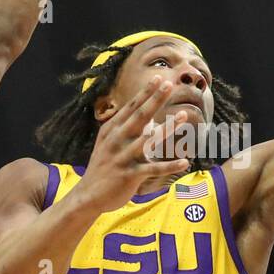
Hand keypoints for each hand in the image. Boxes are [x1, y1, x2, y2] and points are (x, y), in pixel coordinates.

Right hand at [76, 75, 191, 211]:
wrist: (88, 195)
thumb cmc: (103, 167)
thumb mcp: (110, 144)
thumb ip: (128, 130)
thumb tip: (151, 121)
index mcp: (112, 130)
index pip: (131, 107)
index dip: (145, 93)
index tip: (158, 78)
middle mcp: (117, 140)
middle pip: (140, 116)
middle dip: (155, 99)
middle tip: (169, 84)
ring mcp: (123, 157)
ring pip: (149, 140)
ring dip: (168, 127)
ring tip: (184, 115)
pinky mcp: (129, 175)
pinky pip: (153, 169)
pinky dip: (169, 166)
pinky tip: (186, 162)